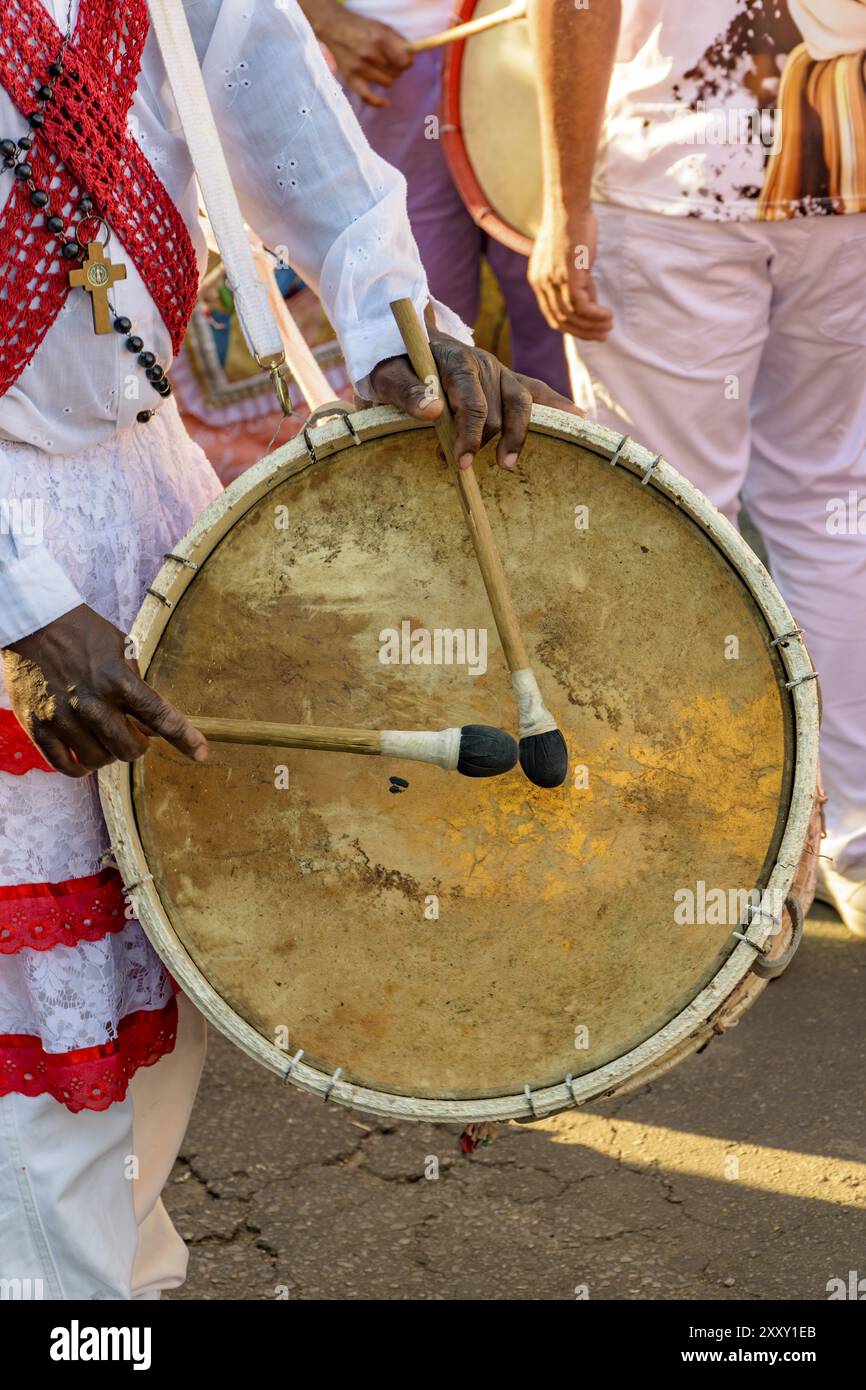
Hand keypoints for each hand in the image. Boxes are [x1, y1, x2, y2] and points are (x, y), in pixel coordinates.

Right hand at [3, 604, 207, 776]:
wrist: (32, 623)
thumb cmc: (80, 632)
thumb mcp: (119, 648)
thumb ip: (135, 683)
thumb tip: (152, 717)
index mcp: (117, 680)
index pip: (159, 716)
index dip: (184, 737)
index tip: (201, 752)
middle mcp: (92, 703)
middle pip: (129, 749)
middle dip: (137, 745)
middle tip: (131, 734)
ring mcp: (64, 718)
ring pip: (99, 761)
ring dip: (107, 755)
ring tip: (103, 739)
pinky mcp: (39, 728)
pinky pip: (66, 766)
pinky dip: (81, 767)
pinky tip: (84, 755)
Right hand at [312, 3, 412, 107]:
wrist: (334, 28)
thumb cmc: (361, 28)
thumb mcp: (382, 27)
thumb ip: (398, 41)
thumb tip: (412, 55)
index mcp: (380, 39)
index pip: (404, 60)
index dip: (408, 61)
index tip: (405, 60)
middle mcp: (370, 54)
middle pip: (397, 72)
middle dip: (398, 68)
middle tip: (392, 62)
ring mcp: (360, 68)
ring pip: (387, 83)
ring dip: (389, 78)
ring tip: (383, 70)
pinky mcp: (351, 78)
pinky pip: (367, 97)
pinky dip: (378, 102)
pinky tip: (386, 103)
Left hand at [367, 329, 581, 470]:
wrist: (404, 342)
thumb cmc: (394, 363)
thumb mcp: (387, 376)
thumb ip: (406, 392)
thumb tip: (433, 411)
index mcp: (458, 361)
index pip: (474, 403)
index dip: (469, 435)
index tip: (460, 463)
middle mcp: (485, 363)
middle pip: (497, 410)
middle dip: (481, 440)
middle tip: (458, 465)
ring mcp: (499, 370)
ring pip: (521, 404)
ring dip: (517, 435)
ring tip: (507, 464)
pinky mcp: (505, 379)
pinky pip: (536, 390)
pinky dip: (557, 404)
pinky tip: (577, 417)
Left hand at [528, 206, 612, 339]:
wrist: (568, 204)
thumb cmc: (572, 225)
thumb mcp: (570, 258)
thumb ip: (576, 278)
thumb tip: (590, 298)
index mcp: (538, 280)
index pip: (552, 314)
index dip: (571, 327)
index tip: (588, 331)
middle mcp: (541, 283)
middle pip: (560, 320)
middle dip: (582, 332)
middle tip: (602, 336)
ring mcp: (553, 280)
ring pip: (571, 316)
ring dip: (592, 325)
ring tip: (608, 326)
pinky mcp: (567, 275)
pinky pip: (580, 306)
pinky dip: (595, 315)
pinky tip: (607, 315)